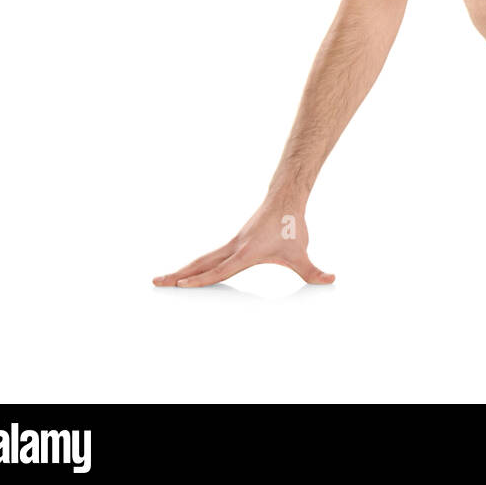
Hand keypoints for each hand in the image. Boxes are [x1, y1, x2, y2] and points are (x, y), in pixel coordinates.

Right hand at [152, 197, 333, 287]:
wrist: (285, 199)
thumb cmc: (290, 226)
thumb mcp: (301, 253)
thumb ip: (313, 271)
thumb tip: (330, 280)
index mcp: (245, 253)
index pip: (218, 270)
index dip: (200, 280)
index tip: (180, 286)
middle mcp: (234, 248)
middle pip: (200, 264)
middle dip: (178, 275)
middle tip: (155, 282)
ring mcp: (232, 244)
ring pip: (202, 259)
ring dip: (182, 269)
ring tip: (163, 280)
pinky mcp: (234, 241)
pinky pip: (210, 255)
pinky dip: (196, 264)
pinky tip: (188, 272)